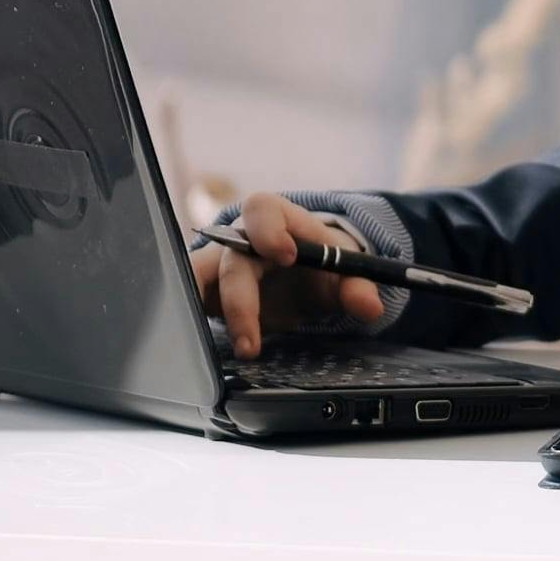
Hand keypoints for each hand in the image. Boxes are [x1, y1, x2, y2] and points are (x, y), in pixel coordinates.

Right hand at [187, 191, 382, 359]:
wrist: (305, 271)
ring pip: (196, 277)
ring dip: (206, 313)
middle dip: (240, 302)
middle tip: (251, 343)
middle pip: (230, 259)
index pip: (262, 210)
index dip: (270, 231)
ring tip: (223, 350)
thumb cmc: (320, 260)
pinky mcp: (206, 289)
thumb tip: (370, 306)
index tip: (287, 256)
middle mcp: (240, 237)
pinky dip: (189, 318)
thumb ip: (358, 286)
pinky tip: (195, 346)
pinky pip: (189, 298)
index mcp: (277, 219)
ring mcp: (219, 263)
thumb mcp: (343, 268)